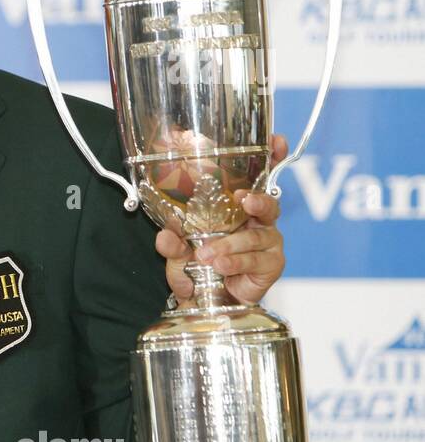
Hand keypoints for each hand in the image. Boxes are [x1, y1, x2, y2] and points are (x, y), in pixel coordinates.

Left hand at [156, 132, 288, 307]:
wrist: (206, 301)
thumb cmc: (199, 265)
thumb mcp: (179, 251)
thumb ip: (172, 242)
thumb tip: (165, 235)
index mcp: (239, 207)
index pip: (260, 177)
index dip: (273, 157)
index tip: (277, 141)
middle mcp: (259, 221)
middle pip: (269, 203)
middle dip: (258, 201)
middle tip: (244, 200)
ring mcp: (269, 242)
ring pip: (254, 236)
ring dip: (228, 245)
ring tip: (206, 255)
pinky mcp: (271, 265)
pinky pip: (255, 261)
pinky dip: (235, 263)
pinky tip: (220, 266)